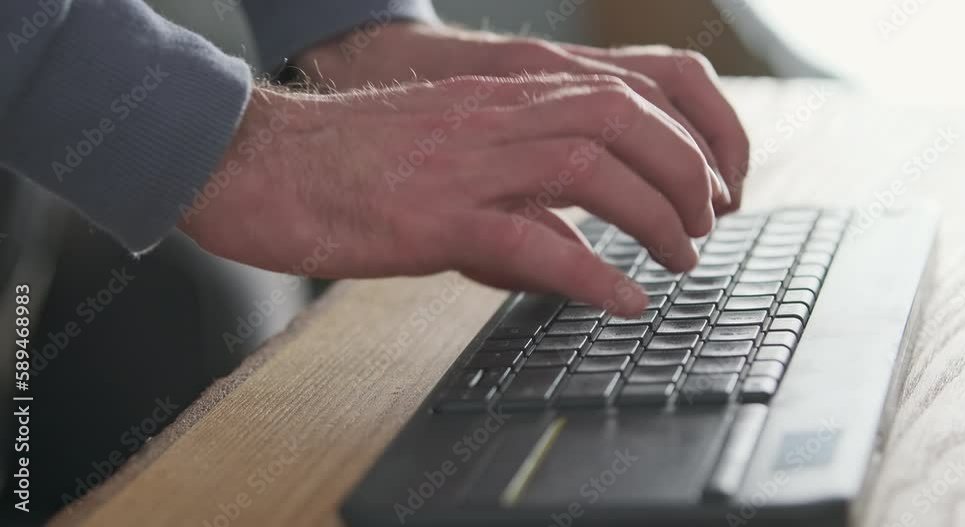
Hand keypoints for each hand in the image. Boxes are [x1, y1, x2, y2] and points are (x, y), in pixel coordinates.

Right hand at [180, 75, 719, 315]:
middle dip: (685, 169)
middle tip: (708, 221)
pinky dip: (592, 273)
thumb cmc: (342, 162)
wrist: (256, 163)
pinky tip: (623, 298)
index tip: (701, 184)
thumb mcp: (444, 153)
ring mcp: (464, 165)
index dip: (676, 136)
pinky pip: (532, 241)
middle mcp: (490, 118)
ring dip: (655, 213)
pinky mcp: (432, 219)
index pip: (615, 94)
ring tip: (683, 256)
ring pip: (593, 166)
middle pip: (622, 117)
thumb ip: (511, 181)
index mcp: (495, 98)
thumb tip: (569, 233)